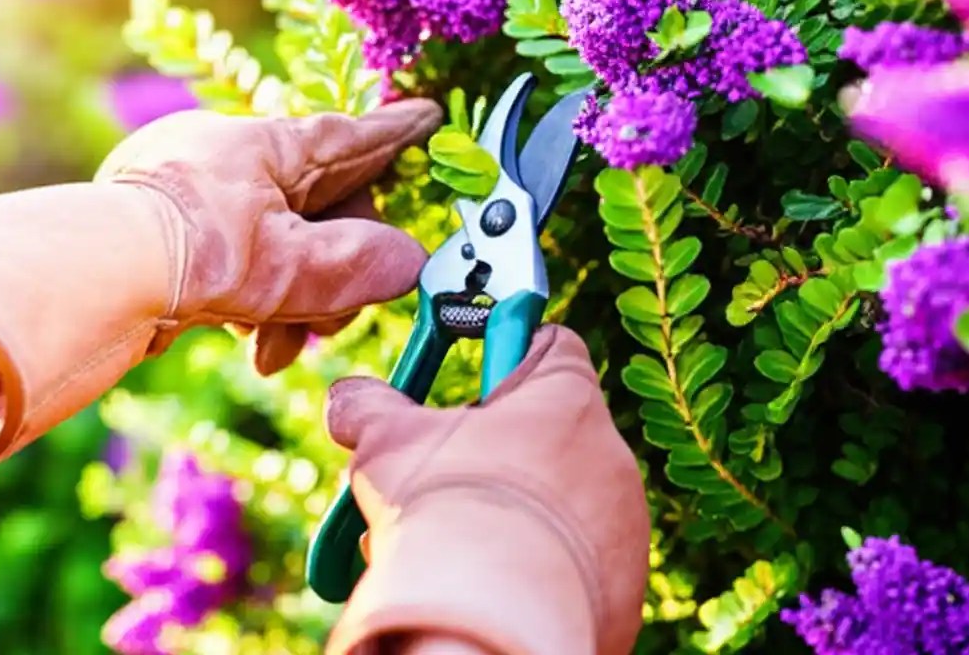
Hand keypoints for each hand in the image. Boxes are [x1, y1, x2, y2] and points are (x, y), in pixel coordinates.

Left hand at [0, 101, 439, 465]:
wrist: (83, 278)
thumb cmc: (189, 255)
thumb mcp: (294, 268)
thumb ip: (362, 266)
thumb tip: (406, 260)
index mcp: (269, 147)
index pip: (353, 138)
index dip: (398, 132)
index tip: (429, 116)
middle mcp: (232, 160)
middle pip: (317, 207)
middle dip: (335, 272)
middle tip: (334, 317)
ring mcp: (197, 194)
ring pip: (277, 243)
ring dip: (292, 303)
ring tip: (277, 349)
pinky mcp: (169, 232)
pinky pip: (236, 261)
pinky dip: (251, 303)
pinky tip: (246, 342)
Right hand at [323, 325, 649, 654]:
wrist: (485, 622)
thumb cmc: (444, 509)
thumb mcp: (386, 444)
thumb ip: (370, 409)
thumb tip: (346, 400)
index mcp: (566, 399)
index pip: (548, 345)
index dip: (502, 353)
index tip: (468, 380)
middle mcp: (610, 457)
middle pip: (543, 436)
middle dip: (485, 457)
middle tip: (436, 481)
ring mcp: (622, 530)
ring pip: (552, 509)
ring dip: (500, 519)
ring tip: (440, 548)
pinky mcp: (621, 593)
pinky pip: (569, 570)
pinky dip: (527, 574)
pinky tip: (479, 589)